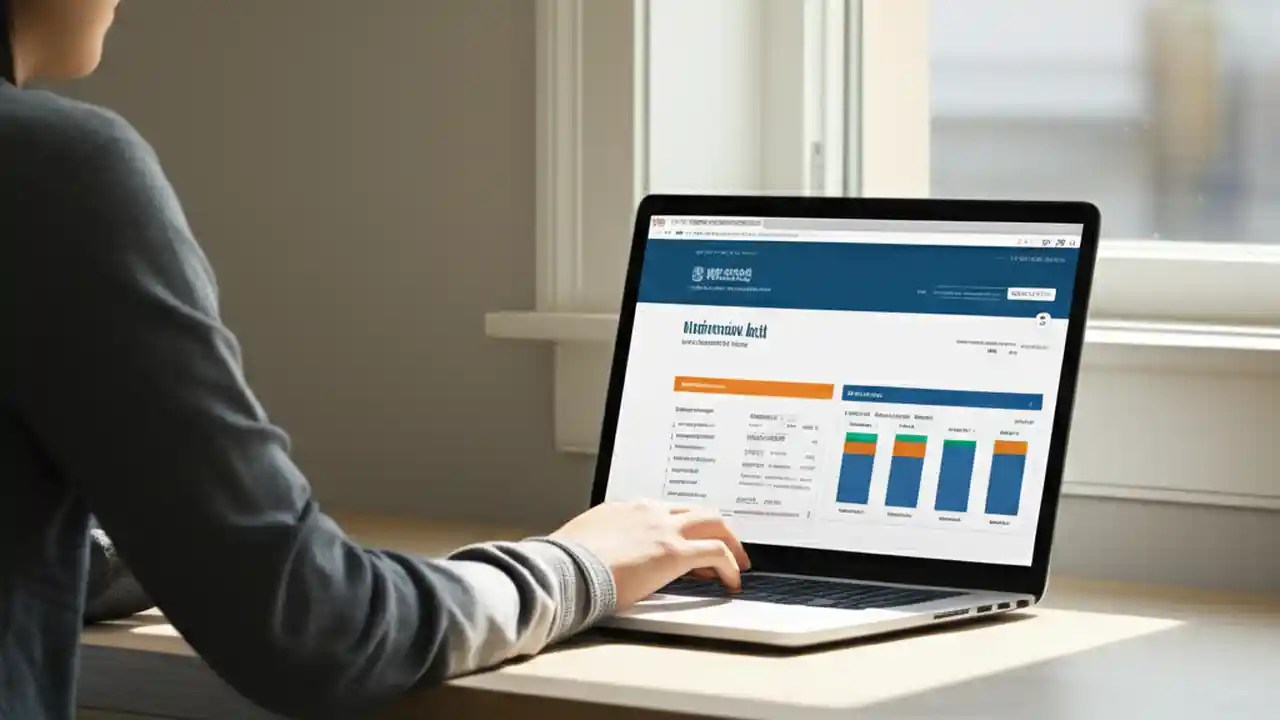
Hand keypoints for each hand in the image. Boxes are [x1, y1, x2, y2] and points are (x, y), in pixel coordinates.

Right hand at [551, 500, 750, 608]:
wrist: (564, 569)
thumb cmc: (564, 563)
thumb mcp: (583, 543)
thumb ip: (600, 545)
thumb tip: (599, 561)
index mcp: (624, 509)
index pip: (665, 512)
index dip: (681, 529)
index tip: (686, 545)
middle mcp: (647, 511)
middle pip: (695, 510)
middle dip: (714, 528)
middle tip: (725, 546)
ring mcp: (662, 529)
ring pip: (712, 523)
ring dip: (729, 542)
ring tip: (737, 563)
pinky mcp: (674, 552)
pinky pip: (715, 553)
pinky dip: (729, 566)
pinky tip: (731, 581)